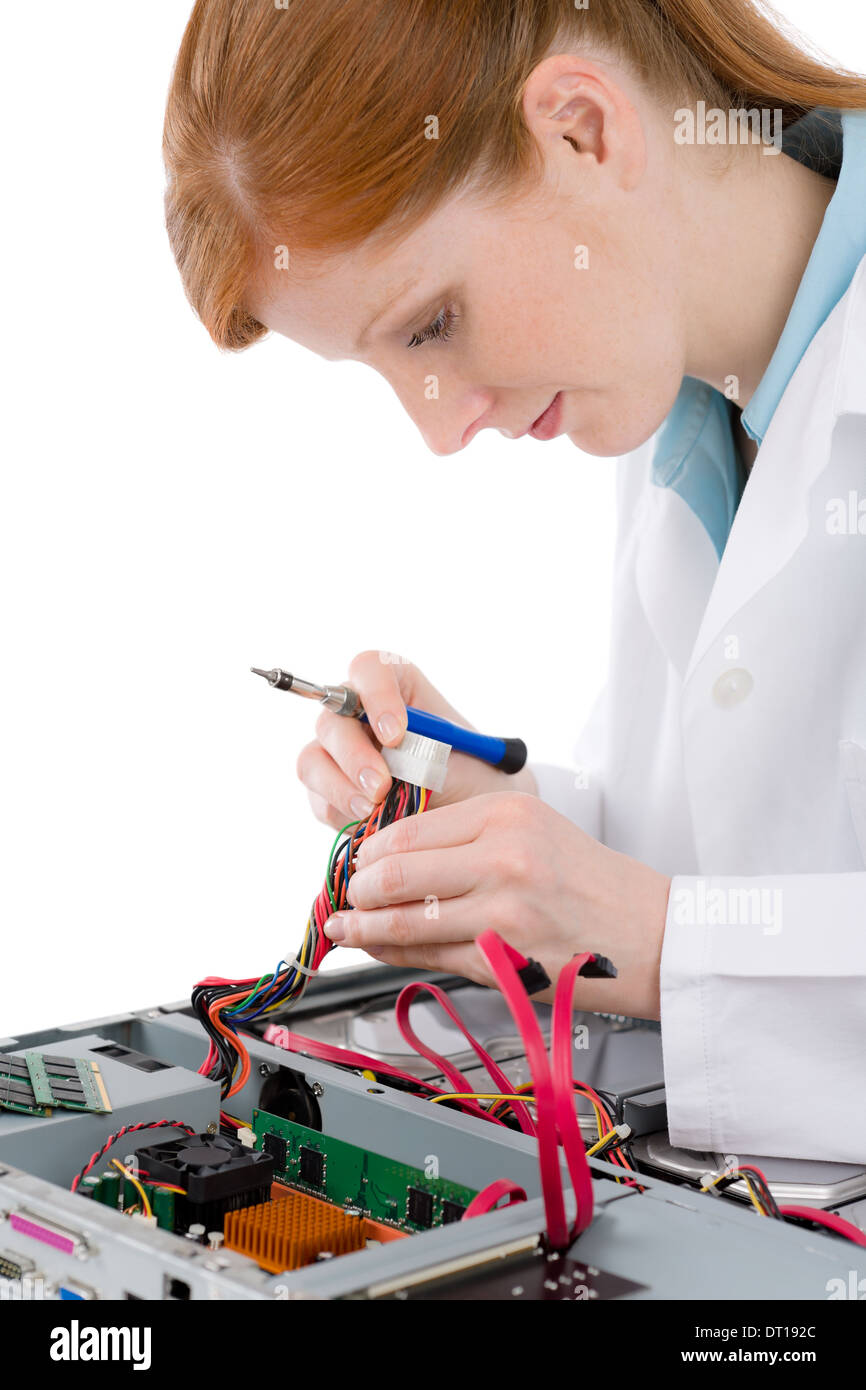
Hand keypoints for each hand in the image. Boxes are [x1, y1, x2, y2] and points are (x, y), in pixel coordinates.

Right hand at [296, 650, 537, 830]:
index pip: (369, 669)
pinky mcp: (328, 791)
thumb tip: (392, 763)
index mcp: (393, 684)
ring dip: (340, 787)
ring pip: (313, 761)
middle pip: (332, 719)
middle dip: (354, 755)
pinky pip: (319, 800)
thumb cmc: (470, 769)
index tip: (397, 733)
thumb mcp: (461, 752)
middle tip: (381, 786)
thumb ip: (427, 749)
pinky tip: (369, 822)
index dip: (376, 696)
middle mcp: (356, 712)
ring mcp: (337, 752)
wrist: (470, 808)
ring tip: (372, 809)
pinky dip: (343, 813)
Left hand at [326, 792, 670, 1019]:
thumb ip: (466, 838)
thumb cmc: (591, 882)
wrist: (650, 933)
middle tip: (347, 895)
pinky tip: (379, 949)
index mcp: (506, 815)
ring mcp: (501, 913)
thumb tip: (392, 855)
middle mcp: (502, 858)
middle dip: (357, 889)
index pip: (409, 829)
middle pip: (396, 873)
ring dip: (362, 927)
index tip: (357, 861)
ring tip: (344, 926)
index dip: (369, 850)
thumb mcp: (534, 830)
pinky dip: (394, 954)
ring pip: (404, 920)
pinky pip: (429, 957)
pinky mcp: (503, 961)